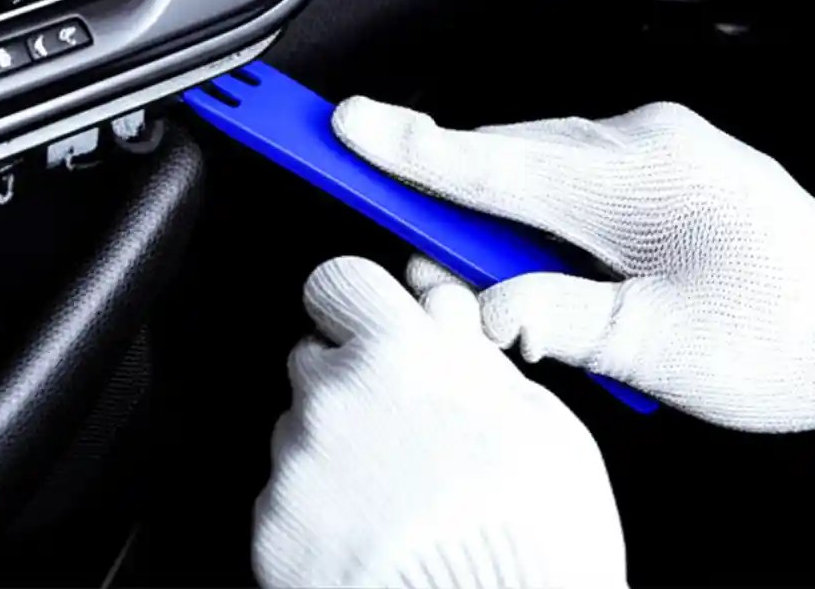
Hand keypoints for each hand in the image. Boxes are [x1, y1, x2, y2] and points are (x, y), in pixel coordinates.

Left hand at [253, 257, 626, 587]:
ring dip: (338, 444)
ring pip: (300, 425)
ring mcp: (295, 465)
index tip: (384, 332)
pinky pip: (287, 491)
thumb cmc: (535, 534)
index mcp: (397, 354)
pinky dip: (320, 505)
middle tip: (402, 422)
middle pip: (314, 354)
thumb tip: (437, 303)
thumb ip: (472, 349)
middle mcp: (331, 397)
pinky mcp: (274, 526)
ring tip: (397, 493)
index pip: (340, 281)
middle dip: (351, 376)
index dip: (364, 307)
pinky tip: (372, 529)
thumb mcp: (540, 420)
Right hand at [333, 99, 814, 441]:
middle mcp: (649, 146)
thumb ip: (554, 318)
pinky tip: (536, 251)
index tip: (340, 127)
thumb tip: (478, 305)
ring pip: (541, 161)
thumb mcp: (657, 352)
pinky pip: (579, 170)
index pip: (495, 161)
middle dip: (443, 190)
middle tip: (401, 236)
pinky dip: (539, 206)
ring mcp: (663, 148)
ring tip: (477, 270)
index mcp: (640, 183)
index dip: (408, 149)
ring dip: (495, 205)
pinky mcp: (672, 166)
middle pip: (509, 155)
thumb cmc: (792, 342)